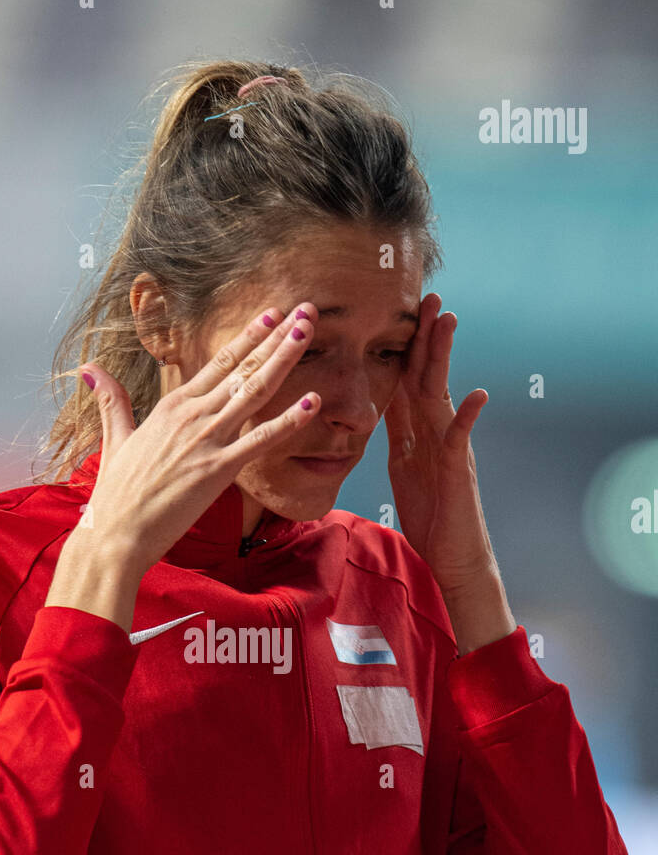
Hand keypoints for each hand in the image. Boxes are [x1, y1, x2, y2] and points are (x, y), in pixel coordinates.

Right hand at [70, 301, 320, 577]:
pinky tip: (313, 402)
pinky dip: (288, 421)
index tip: (272, 315)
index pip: (219, 363)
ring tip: (310, 331)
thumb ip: (112, 401)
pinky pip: (261, 440)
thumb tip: (90, 369)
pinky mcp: (218, 470)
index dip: (248, 336)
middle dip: (277, 337)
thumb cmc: (117, 494)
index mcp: (171, 406)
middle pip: (243, 367)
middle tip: (306, 310)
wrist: (115, 533)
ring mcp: (206, 440)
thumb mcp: (116, 439)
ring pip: (254, 390)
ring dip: (284, 358)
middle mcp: (191, 415)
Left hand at [383, 293, 497, 595]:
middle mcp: (436, 433)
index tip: (396, 311)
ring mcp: (450, 449)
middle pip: (427, 376)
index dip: (402, 347)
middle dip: (426, 337)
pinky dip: (468, 417)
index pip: (407, 380)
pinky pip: (462, 441)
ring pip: (444, 395)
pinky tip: (475, 395)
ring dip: (444, 358)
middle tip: (427, 297)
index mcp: (416, 433)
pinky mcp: (459, 472)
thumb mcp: (403, 468)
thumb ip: (396, 435)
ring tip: (448, 322)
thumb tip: (378, 407)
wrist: (452, 557)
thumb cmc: (430, 516)